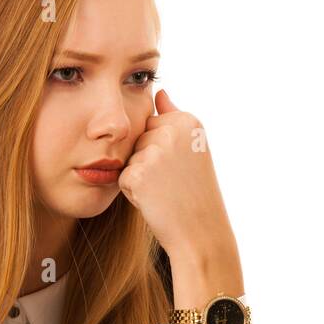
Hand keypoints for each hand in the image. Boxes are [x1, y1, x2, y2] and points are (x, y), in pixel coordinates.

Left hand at [119, 88, 233, 260]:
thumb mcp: (192, 148)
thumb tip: (158, 90)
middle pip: (138, 139)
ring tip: (165, 192)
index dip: (162, 151)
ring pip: (128, 157)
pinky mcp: (137, 172)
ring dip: (140, 177)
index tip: (182, 170)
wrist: (201, 233)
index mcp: (189, 121)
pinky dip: (134, 193)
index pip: (154, 125)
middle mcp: (172, 130)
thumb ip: (173, 116)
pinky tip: (155, 201)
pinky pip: (122, 177)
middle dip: (147, 162)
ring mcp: (154, 151)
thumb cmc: (197, 194)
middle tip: (172, 183)